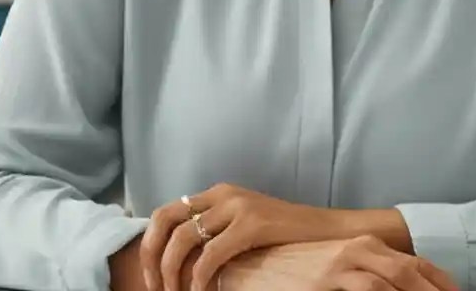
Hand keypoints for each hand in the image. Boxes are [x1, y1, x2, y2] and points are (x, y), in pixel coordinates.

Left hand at [140, 183, 340, 290]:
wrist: (326, 231)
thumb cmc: (284, 237)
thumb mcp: (242, 227)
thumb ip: (215, 232)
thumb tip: (177, 261)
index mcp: (217, 193)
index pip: (165, 212)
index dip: (149, 244)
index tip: (150, 276)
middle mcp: (223, 194)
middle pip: (165, 220)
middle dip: (152, 257)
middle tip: (155, 288)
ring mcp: (237, 206)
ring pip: (183, 239)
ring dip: (172, 272)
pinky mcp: (252, 224)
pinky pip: (211, 254)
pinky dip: (199, 277)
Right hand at [220, 237, 458, 290]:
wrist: (249, 266)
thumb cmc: (290, 273)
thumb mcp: (334, 271)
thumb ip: (363, 276)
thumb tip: (393, 286)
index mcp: (364, 245)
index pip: (417, 263)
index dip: (442, 281)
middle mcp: (359, 249)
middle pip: (414, 270)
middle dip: (438, 289)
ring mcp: (344, 263)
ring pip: (398, 279)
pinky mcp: (328, 279)